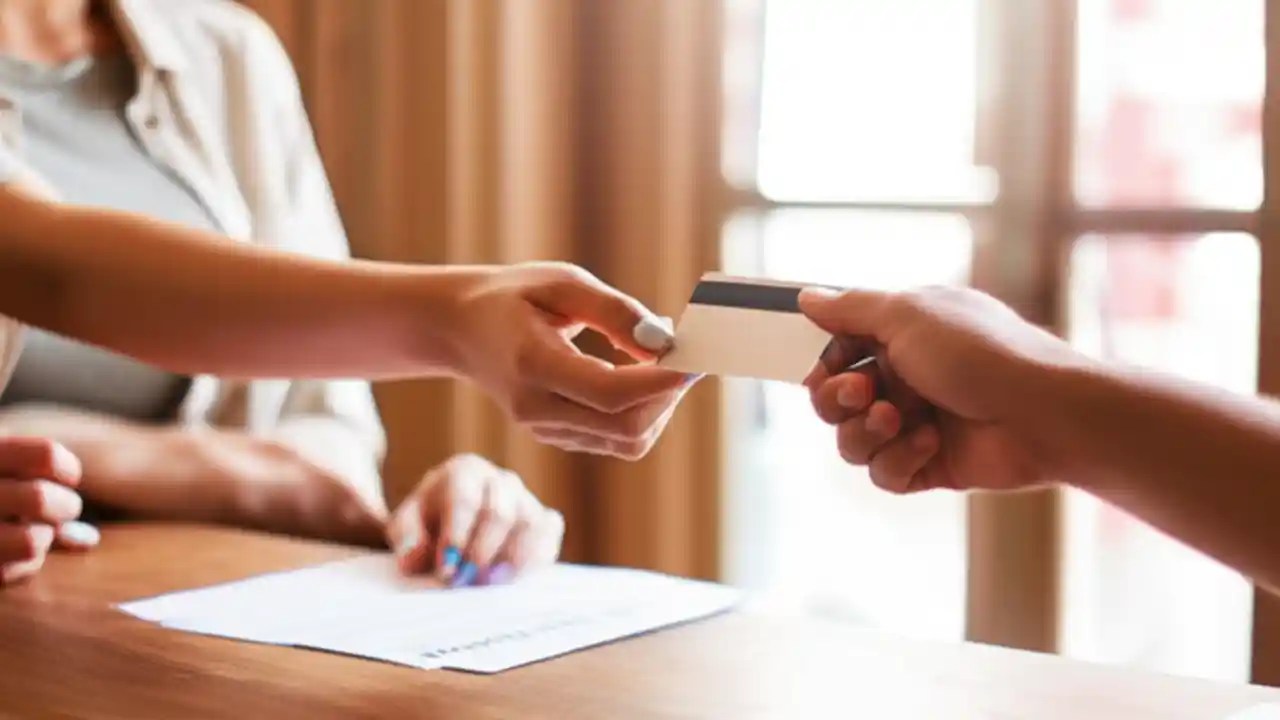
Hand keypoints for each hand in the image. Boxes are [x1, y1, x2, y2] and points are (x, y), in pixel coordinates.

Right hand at [0, 437, 99, 585]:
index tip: (65, 478)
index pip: (47, 455)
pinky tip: (11, 556)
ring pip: (33, 541)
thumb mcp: (6, 474)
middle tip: (61, 510)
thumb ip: (44, 489)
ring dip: (44, 538)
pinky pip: (10, 573)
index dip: (67, 469)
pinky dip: (23, 567)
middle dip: (65, 508)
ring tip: (33, 532)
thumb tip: (88, 540)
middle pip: (41, 499)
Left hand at [386, 454, 562, 586]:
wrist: (452, 525)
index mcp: (464, 472)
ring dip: (509, 559)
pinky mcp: (545, 520)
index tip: (446, 570)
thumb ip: (405, 536)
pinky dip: (537, 556)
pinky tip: (516, 578)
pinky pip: (550, 533)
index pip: (464, 499)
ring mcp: (527, 498)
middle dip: (482, 552)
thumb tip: (414, 553)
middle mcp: (500, 480)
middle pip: (500, 512)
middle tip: (465, 582)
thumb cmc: (428, 525)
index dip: (456, 536)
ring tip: (489, 584)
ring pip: (528, 524)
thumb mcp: (406, 526)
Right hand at [448, 263, 696, 459]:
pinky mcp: (556, 437)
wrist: (461, 330)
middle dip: (668, 396)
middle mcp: (536, 408)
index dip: (662, 381)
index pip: (610, 393)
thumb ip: (615, 311)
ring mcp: (544, 429)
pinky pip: (615, 439)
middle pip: (626, 427)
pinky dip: (641, 411)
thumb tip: (664, 341)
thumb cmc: (514, 296)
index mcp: (531, 364)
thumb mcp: (562, 283)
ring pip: (627, 440)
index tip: (696, 357)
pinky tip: (637, 375)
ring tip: (659, 360)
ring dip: (659, 406)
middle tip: (684, 356)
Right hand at [799, 286, 1089, 493]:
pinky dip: (899, 459)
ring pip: (852, 442)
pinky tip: (931, 442)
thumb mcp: (906, 314)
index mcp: (902, 335)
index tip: (831, 369)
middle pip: (834, 403)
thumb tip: (806, 297)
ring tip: (897, 420)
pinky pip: (885, 473)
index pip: (838, 354)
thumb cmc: (980, 352)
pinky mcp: (930, 465)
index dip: (825, 367)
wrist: (1042, 413)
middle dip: (837, 401)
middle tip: (863, 393)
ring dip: (866, 433)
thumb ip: (850, 309)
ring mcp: (917, 424)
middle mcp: (906, 378)